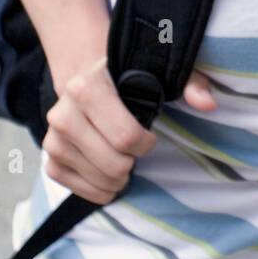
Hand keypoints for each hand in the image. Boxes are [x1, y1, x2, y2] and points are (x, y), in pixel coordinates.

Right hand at [43, 59, 215, 204]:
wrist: (85, 74)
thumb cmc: (126, 76)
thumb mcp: (160, 69)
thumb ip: (189, 82)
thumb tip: (207, 104)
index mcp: (87, 88)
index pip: (126, 137)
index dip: (145, 144)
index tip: (148, 136)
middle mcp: (63, 113)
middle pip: (113, 164)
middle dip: (131, 164)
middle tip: (134, 152)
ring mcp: (53, 138)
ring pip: (98, 180)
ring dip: (117, 178)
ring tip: (122, 159)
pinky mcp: (49, 157)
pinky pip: (77, 189)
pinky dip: (99, 189)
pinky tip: (107, 173)